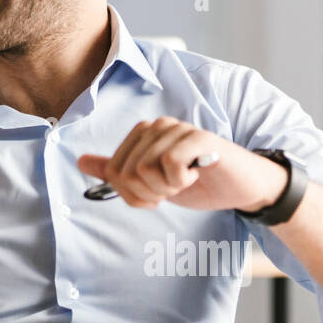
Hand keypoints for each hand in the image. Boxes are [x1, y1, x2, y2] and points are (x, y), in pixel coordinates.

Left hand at [77, 117, 286, 211]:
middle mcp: (157, 126)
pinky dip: (181, 181)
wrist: (241, 188)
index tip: (154, 196)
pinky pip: (169, 165)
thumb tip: (80, 162)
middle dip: (148, 194)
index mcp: (142, 134)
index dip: (131, 194)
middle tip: (173, 189)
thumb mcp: (152, 183)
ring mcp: (177, 129)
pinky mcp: (198, 138)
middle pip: (126, 172)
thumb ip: (118, 171)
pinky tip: (196, 174)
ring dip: (166, 188)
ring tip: (185, 180)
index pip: (113, 171)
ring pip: (144, 169)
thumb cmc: (198, 184)